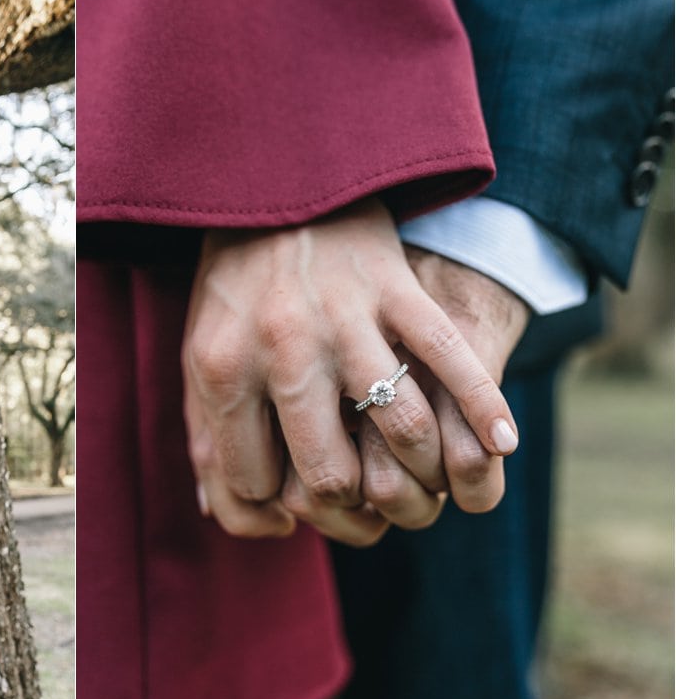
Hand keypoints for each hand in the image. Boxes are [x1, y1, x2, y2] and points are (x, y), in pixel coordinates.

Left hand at [182, 198, 517, 543]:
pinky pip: (452, 359)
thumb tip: (228, 515)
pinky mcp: (396, 289)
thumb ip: (207, 434)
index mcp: (223, 369)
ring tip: (423, 482)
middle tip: (357, 497)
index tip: (289, 502)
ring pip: (402, 430)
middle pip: (330, 475)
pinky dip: (484, 407)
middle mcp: (283, 349)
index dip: (272, 507)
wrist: (273, 183)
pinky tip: (501, 444)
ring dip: (422, 473)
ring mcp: (345, 318)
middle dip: (346, 506)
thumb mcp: (198, 353)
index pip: (252, 483)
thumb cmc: (233, 285)